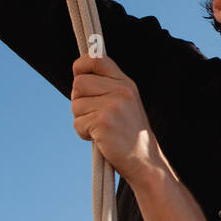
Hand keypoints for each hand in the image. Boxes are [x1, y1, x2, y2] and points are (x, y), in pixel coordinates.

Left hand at [70, 54, 161, 185]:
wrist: (145, 161)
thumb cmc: (130, 134)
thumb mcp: (126, 103)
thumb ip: (107, 86)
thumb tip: (78, 74)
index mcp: (126, 83)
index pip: (96, 59)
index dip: (81, 66)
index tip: (79, 74)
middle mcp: (121, 90)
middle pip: (78, 83)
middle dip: (79, 101)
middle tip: (96, 115)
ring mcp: (113, 105)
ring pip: (75, 104)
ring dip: (82, 119)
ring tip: (101, 128)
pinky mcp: (103, 122)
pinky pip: (77, 123)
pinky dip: (84, 134)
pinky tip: (101, 139)